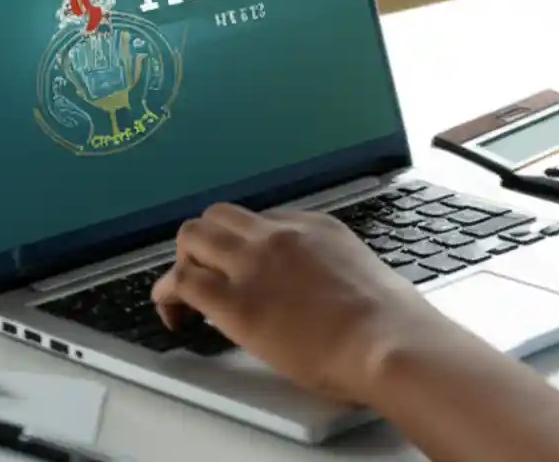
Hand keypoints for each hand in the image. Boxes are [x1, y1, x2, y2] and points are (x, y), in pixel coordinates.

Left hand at [151, 204, 453, 401]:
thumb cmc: (389, 322)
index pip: (262, 223)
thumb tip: (325, 294)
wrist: (387, 340)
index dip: (246, 249)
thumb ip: (335, 274)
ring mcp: (255, 263)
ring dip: (183, 262)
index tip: (244, 272)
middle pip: (220, 218)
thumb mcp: (364, 276)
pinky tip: (176, 318)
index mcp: (315, 227)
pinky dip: (169, 296)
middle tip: (206, 277)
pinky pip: (183, 282)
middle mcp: (280, 235)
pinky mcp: (236, 301)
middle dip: (205, 245)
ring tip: (184, 297)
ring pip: (193, 237)